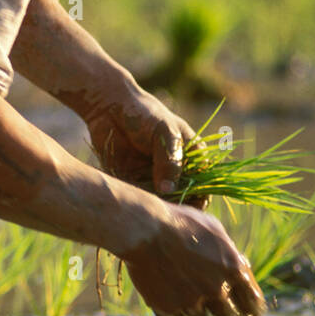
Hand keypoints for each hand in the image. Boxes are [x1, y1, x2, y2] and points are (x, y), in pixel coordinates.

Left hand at [85, 82, 207, 208]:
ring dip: (157, 206)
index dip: (200, 198)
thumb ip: (170, 161)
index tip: (191, 205)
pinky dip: (139, 202)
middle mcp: (174, 171)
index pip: (204, 185)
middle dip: (176, 206)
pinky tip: (136, 200)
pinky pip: (139, 198)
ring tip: (151, 203)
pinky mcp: (132, 181)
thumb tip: (169, 190)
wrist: (111, 107)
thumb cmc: (146, 114)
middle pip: (182, 199)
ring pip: (160, 202)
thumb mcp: (165, 133)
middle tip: (167, 208)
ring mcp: (154, 178)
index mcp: (192, 158)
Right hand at [122, 199, 264, 315]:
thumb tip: (239, 266)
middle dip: (220, 307)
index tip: (247, 312)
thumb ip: (229, 253)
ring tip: (178, 289)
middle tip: (207, 298)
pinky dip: (173, 306)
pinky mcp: (169, 309)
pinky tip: (164, 288)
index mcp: (233, 270)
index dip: (250, 308)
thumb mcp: (214, 230)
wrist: (144, 230)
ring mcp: (192, 303)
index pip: (252, 302)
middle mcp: (217, 291)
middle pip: (226, 314)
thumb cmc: (180, 223)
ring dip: (193, 307)